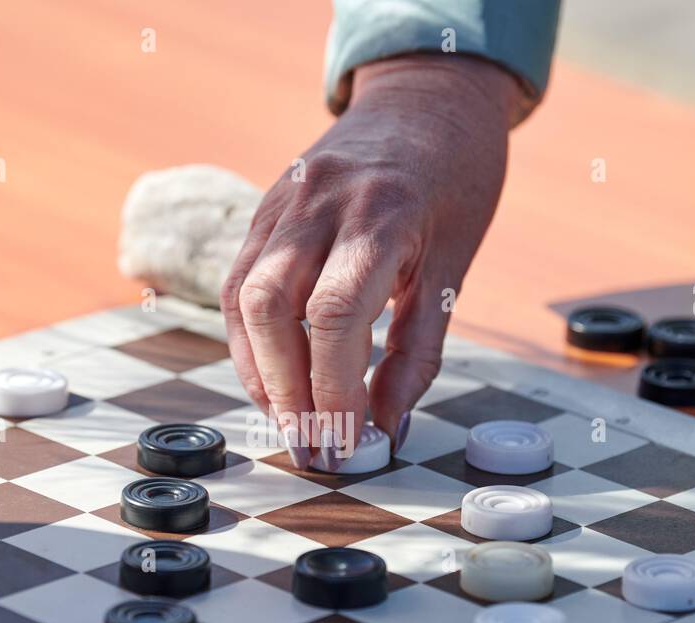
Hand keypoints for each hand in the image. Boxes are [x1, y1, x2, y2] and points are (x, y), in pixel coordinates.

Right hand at [221, 54, 520, 468]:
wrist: (425, 102)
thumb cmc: (454, 183)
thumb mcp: (455, 266)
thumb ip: (418, 352)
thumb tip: (388, 427)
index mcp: (383, 213)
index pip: (337, 313)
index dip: (336, 388)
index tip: (350, 441)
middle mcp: (321, 202)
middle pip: (273, 309)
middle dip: (287, 391)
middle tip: (312, 447)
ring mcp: (283, 203)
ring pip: (244, 299)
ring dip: (260, 373)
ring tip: (289, 423)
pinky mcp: (263, 212)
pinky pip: (239, 284)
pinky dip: (249, 341)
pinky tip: (273, 378)